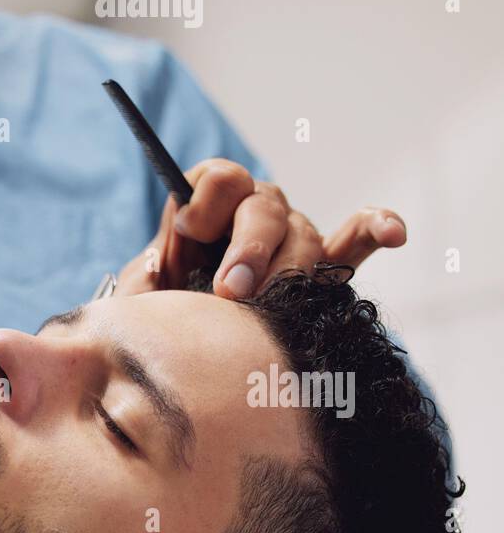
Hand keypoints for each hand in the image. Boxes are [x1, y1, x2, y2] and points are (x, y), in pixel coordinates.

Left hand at [116, 158, 406, 297]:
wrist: (189, 354)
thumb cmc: (162, 319)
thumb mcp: (139, 297)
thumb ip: (143, 277)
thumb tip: (163, 256)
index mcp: (207, 208)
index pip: (218, 178)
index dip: (206, 200)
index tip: (189, 231)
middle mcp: (253, 214)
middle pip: (264, 208)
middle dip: (250, 248)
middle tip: (232, 291)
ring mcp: (291, 237)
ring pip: (303, 234)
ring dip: (290, 268)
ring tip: (273, 302)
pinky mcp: (322, 265)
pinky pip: (355, 241)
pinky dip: (376, 230)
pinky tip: (394, 233)